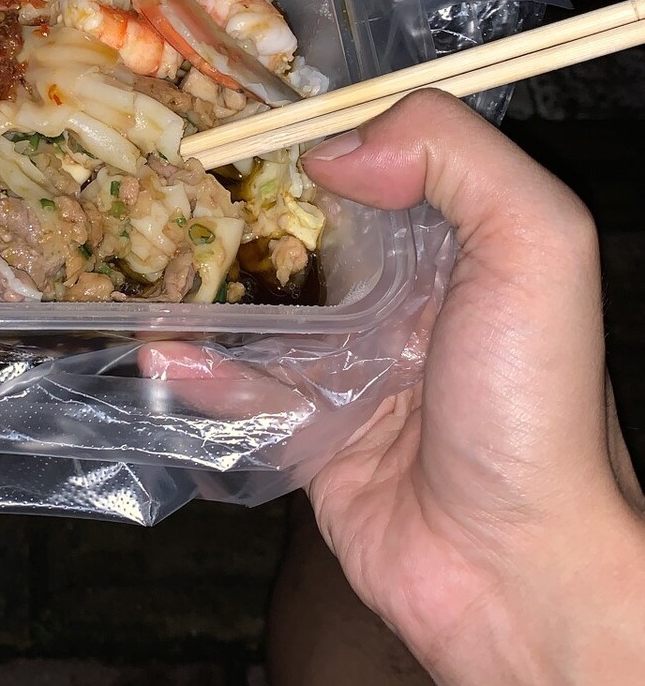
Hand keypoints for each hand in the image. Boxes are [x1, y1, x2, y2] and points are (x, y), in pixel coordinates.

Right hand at [146, 90, 644, 685]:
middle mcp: (406, 300)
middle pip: (310, 232)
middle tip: (171, 177)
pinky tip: (158, 352)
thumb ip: (455, 159)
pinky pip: (245, 388)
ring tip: (149, 262)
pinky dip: (201, 369)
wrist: (510, 569)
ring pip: (267, 309)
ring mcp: (355, 367)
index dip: (321, 135)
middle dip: (245, 207)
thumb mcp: (537, 248)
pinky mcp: (312, 431)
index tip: (245, 116)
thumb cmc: (531, 403)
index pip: (384, 164)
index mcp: (461, 248)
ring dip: (209, 287)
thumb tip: (331, 149)